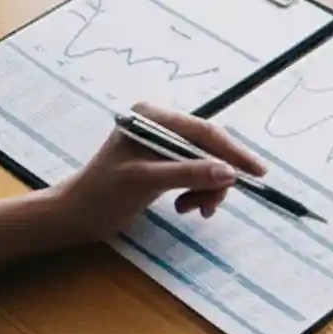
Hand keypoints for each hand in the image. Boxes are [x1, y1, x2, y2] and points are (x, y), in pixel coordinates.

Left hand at [50, 103, 266, 243]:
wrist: (74, 216)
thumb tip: (229, 172)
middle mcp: (159, 124)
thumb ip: (189, 173)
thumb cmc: (102, 195)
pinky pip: (194, 173)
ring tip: (192, 209)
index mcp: (153, 117)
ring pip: (204, 164)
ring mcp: (161, 143)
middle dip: (215, 178)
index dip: (233, 152)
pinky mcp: (161, 162)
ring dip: (205, 189)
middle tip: (212, 206)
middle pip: (207, 148)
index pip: (204, 132)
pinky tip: (184, 207)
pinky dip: (196, 192)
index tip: (257, 173)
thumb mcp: (146, 182)